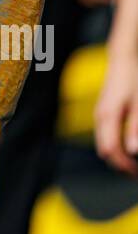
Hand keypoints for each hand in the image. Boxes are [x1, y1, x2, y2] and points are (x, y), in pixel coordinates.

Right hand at [95, 44, 137, 175]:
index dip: (123, 165)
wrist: (123, 59)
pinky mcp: (103, 112)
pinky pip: (105, 136)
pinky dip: (115, 145)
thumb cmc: (133, 78)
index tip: (136, 174)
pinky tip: (128, 148)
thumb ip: (135, 128)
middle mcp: (100, 118)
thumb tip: (133, 151)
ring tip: (133, 164)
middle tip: (136, 174)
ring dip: (118, 156)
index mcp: (107, 117)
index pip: (110, 151)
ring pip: (104, 144)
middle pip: (105, 151)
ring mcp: (99, 115)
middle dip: (120, 164)